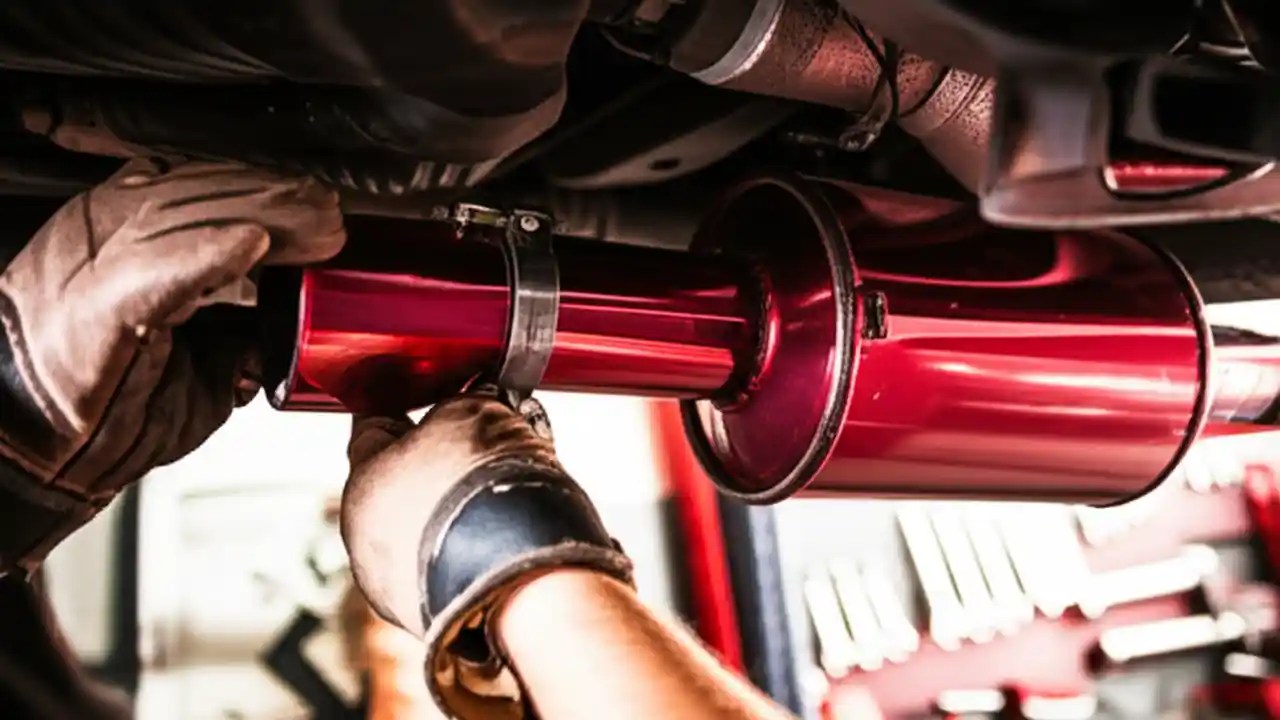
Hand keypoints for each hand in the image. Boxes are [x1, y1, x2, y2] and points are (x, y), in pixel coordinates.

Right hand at [0, 157, 345, 574]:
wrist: (34, 450)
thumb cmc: (99, 412)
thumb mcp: (189, 363)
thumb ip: (232, 335)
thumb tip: (283, 331)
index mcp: (115, 234)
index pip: (201, 187)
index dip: (264, 191)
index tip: (319, 205)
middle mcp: (101, 233)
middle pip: (202, 191)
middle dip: (276, 199)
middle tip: (332, 215)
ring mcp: (95, 261)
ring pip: (191, 216)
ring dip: (263, 217)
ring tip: (319, 227)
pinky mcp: (100, 302)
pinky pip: (161, 267)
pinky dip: (209, 254)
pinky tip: (253, 245)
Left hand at [342, 392, 631, 718]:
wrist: (522, 573)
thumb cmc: (488, 493)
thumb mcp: (478, 412)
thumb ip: (465, 401)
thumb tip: (477, 401)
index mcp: (361, 480)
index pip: (372, 425)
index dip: (407, 404)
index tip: (429, 397)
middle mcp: (365, 537)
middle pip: (399, 479)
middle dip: (441, 459)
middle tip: (485, 444)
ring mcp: (393, 583)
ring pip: (423, 528)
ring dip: (455, 508)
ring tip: (503, 494)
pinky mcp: (428, 614)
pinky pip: (446, 566)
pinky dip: (468, 551)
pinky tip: (504, 537)